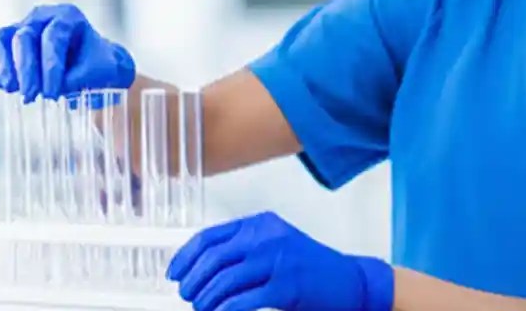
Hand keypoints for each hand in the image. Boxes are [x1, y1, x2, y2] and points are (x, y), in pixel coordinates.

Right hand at [0, 4, 134, 102]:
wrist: (90, 65)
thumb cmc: (97, 66)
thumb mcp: (99, 71)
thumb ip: (76, 79)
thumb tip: (48, 89)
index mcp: (67, 17)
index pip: (52, 37)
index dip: (50, 68)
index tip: (51, 94)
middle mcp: (41, 17)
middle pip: (23, 37)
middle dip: (25, 70)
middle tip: (30, 97)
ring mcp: (20, 27)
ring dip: (1, 66)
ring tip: (10, 89)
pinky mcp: (5, 42)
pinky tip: (3, 87)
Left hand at [167, 211, 393, 310]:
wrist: (351, 281)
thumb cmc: (311, 267)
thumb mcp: (275, 245)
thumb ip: (244, 248)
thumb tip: (202, 266)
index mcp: (261, 224)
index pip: (210, 237)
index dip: (186, 256)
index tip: (175, 272)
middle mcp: (267, 237)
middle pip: (213, 258)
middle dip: (193, 280)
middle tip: (187, 295)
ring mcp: (278, 260)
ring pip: (225, 281)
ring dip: (206, 300)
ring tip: (201, 309)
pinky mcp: (287, 287)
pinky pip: (243, 301)